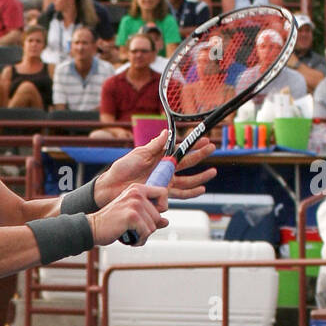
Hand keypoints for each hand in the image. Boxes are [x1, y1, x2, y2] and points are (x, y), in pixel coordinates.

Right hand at [88, 182, 168, 246]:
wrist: (92, 228)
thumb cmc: (111, 223)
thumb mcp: (132, 216)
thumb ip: (149, 217)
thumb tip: (166, 222)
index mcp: (137, 189)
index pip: (163, 193)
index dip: (161, 207)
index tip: (150, 216)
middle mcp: (137, 193)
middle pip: (159, 216)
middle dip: (147, 228)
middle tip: (133, 229)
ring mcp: (135, 204)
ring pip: (153, 226)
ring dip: (142, 235)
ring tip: (129, 234)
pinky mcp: (132, 216)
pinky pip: (146, 233)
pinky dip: (138, 240)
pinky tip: (128, 239)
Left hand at [94, 133, 216, 205]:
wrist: (112, 187)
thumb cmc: (123, 168)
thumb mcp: (140, 153)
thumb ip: (155, 145)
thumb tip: (167, 131)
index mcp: (160, 158)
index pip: (180, 150)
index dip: (192, 145)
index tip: (203, 138)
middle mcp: (165, 170)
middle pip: (188, 163)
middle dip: (200, 156)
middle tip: (212, 148)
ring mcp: (165, 182)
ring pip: (188, 180)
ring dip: (201, 177)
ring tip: (213, 172)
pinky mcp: (163, 194)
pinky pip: (181, 194)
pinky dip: (192, 192)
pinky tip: (202, 189)